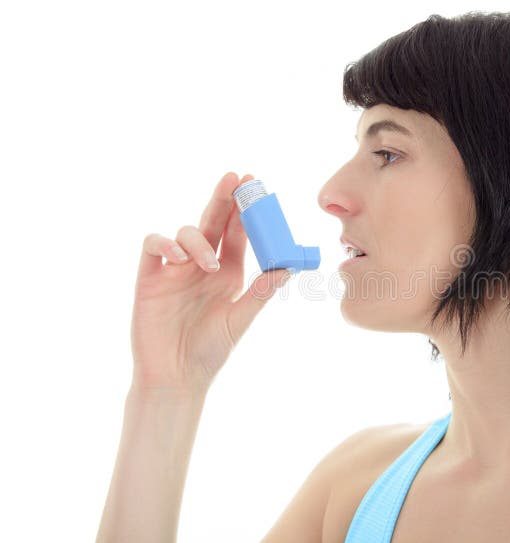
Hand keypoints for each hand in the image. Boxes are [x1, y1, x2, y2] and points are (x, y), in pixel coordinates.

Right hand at [130, 172, 291, 392]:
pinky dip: (165, 243)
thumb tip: (289, 266)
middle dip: (224, 199)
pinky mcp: (150, 277)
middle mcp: (202, 265)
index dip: (246, 212)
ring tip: (209, 264)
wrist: (176, 377)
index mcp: (228, 271)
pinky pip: (153, 246)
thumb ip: (261, 291)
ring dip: (198, 239)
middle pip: (213, 222)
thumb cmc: (211, 350)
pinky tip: (178, 256)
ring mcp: (176, 269)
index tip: (258, 188)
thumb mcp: (241, 319)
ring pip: (185, 232)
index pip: (238, 233)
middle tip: (236, 178)